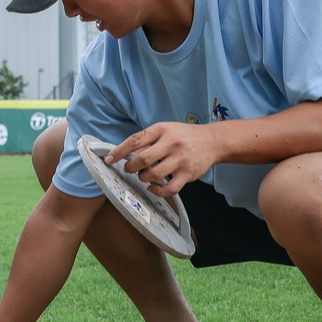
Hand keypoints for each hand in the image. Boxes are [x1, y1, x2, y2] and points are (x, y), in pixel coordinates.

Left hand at [106, 121, 220, 195]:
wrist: (212, 141)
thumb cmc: (184, 136)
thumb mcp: (165, 130)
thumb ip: (147, 140)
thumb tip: (125, 153)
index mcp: (162, 130)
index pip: (135, 140)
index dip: (118, 151)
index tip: (108, 159)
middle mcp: (171, 143)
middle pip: (142, 159)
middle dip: (130, 167)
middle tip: (129, 169)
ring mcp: (180, 160)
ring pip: (153, 175)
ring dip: (143, 178)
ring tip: (143, 176)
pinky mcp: (188, 174)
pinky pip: (168, 188)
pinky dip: (157, 191)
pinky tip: (153, 187)